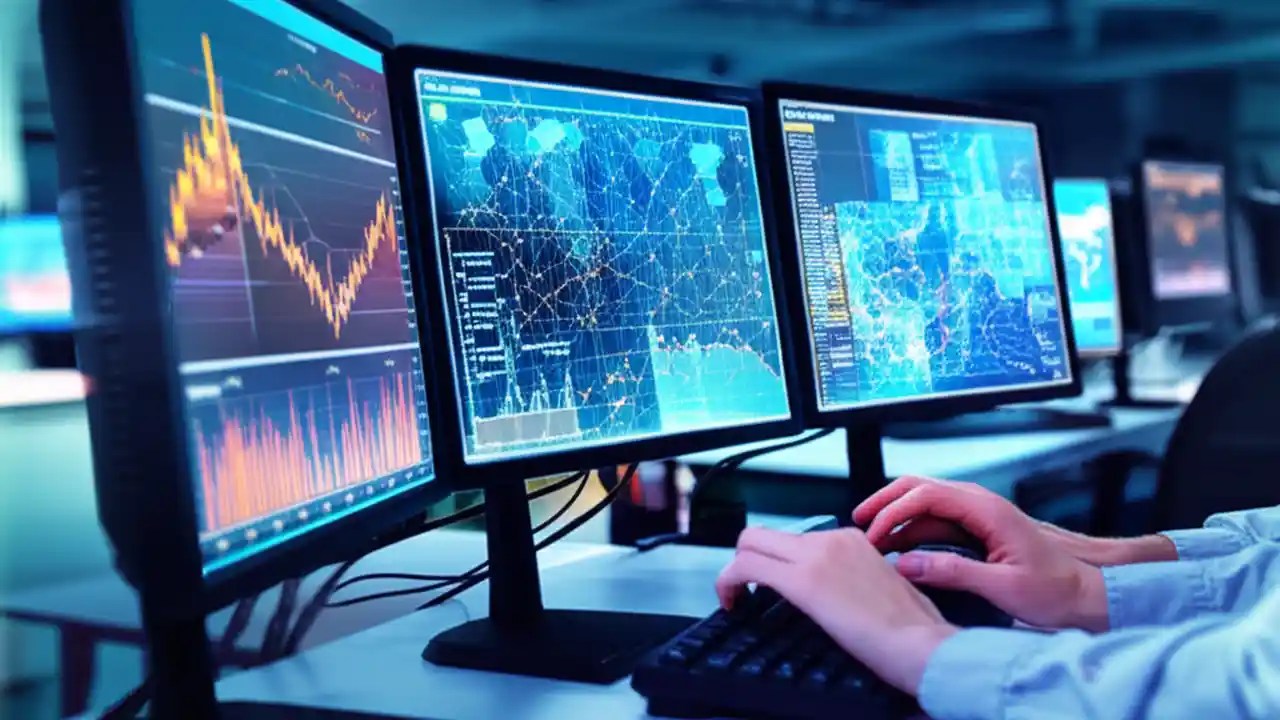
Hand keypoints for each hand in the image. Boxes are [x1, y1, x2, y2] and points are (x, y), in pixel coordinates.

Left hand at [716, 527, 956, 694]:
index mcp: (852, 539)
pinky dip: (729, 582)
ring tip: (737, 599)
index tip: (770, 584)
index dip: (774, 561)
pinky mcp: (803, 580)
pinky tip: (732, 603)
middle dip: (746, 559)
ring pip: (749, 544)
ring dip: (735, 572)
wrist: (922, 643)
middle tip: (744, 589)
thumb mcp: (884, 588)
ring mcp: (816, 556)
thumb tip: (833, 591)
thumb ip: (854, 578)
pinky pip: (746, 567)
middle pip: (764, 533)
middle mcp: (832, 539)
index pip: (794, 538)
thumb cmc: (913, 630)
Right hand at [853, 476, 1108, 631]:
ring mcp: (978, 515)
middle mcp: (980, 504)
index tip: (873, 534)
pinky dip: (910, 529)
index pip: (925, 495)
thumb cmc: (1055, 589)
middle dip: (885, 502)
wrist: (1086, 593)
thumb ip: (953, 572)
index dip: (893, 511)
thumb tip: (907, 565)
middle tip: (858, 522)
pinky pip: (935, 520)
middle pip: (920, 487)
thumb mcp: (1002, 586)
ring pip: (925, 502)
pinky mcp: (977, 529)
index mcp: (987, 510)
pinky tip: (898, 548)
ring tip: (871, 536)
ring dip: (895, 515)